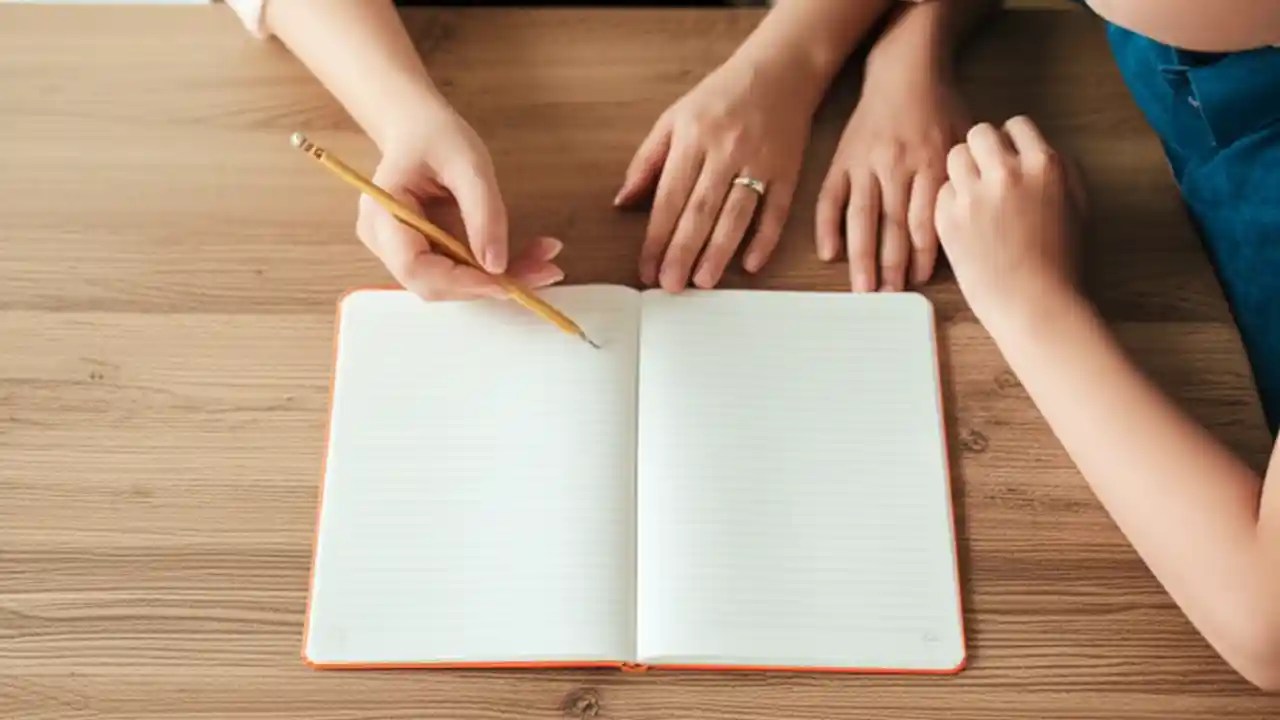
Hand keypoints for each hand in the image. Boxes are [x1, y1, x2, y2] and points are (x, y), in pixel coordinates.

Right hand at [357, 109, 563, 300]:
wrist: (417, 127)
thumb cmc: (435, 135)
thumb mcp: (468, 164)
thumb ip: (483, 213)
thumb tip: (496, 265)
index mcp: (382, 215)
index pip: (415, 268)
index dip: (461, 282)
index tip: (507, 280)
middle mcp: (384, 242)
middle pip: (436, 284)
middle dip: (490, 284)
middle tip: (544, 271)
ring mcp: (402, 251)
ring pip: (453, 283)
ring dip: (500, 278)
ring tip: (546, 261)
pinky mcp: (425, 253)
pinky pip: (460, 271)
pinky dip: (496, 267)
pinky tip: (532, 255)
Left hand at [614, 56, 813, 291]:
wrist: (781, 70)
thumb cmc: (721, 97)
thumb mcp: (675, 117)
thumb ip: (648, 160)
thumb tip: (623, 201)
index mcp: (693, 137)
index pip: (669, 196)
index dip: (656, 236)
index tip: (646, 268)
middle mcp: (726, 150)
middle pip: (701, 210)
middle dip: (683, 251)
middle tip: (671, 285)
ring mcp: (760, 161)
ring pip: (737, 214)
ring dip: (719, 251)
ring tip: (703, 281)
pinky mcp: (788, 170)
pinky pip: (777, 211)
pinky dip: (765, 239)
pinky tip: (750, 264)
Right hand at [816, 72, 969, 291]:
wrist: (906, 71)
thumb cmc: (941, 109)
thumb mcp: (963, 139)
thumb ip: (963, 180)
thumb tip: (967, 226)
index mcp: (931, 162)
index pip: (925, 218)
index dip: (922, 253)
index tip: (920, 282)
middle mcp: (897, 166)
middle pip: (892, 224)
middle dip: (890, 265)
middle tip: (889, 297)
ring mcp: (866, 164)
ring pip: (861, 216)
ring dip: (861, 255)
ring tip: (863, 288)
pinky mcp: (843, 160)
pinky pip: (830, 196)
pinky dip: (826, 225)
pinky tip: (828, 253)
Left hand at [934, 116, 1085, 324]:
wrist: (1034, 303)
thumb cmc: (1061, 261)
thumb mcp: (1078, 205)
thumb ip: (1061, 169)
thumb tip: (1041, 149)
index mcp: (1044, 165)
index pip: (1016, 125)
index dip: (1011, 141)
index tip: (1008, 157)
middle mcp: (1007, 173)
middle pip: (979, 133)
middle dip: (982, 149)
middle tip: (985, 173)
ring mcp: (974, 194)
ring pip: (954, 156)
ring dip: (962, 171)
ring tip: (973, 195)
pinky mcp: (948, 217)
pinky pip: (941, 190)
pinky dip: (950, 201)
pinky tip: (965, 220)